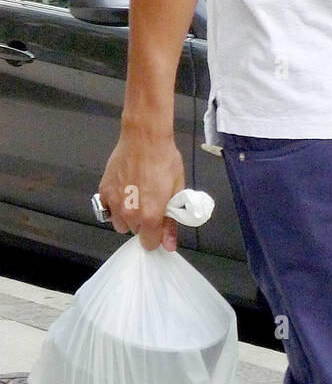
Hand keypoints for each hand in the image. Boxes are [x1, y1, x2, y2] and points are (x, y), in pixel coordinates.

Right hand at [97, 128, 184, 251]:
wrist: (145, 137)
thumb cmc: (164, 159)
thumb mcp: (177, 190)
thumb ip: (171, 222)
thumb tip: (169, 245)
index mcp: (150, 216)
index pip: (149, 243)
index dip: (156, 236)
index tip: (159, 226)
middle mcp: (129, 214)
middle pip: (134, 232)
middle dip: (143, 223)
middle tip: (151, 202)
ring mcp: (114, 203)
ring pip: (119, 223)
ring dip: (128, 215)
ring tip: (137, 197)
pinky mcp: (103, 191)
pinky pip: (107, 209)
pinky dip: (115, 204)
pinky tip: (125, 190)